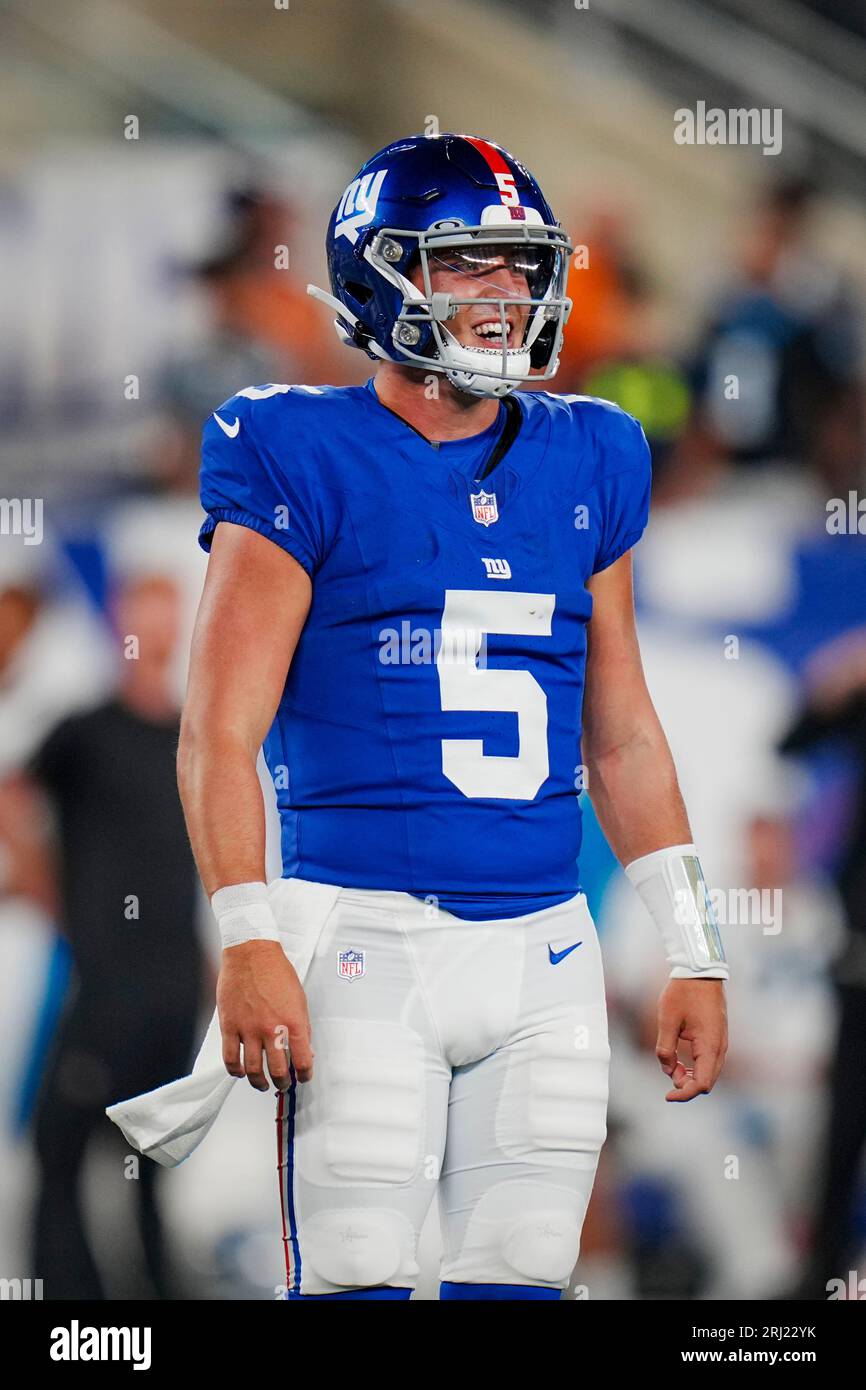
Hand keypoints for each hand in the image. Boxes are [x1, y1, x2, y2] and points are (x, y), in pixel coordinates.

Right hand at [217, 940, 312, 1090]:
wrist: (251, 954)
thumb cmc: (276, 972)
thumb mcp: (299, 999)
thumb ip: (302, 1027)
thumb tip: (305, 1050)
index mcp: (293, 1022)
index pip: (302, 1061)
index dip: (304, 1074)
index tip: (303, 1077)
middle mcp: (270, 1029)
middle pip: (277, 1070)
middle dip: (282, 1083)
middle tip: (283, 1084)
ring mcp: (248, 1029)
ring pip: (252, 1069)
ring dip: (259, 1082)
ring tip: (262, 1084)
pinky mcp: (229, 1026)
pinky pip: (230, 1058)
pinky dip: (235, 1070)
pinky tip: (240, 1072)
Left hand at [655, 977, 726, 1101]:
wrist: (700, 972)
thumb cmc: (683, 993)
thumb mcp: (667, 1020)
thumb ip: (665, 1048)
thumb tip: (667, 1069)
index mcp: (710, 1046)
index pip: (701, 1083)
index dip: (684, 1094)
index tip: (667, 1096)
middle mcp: (720, 1048)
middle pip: (707, 1082)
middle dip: (687, 1086)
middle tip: (668, 1075)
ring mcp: (721, 1042)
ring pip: (709, 1072)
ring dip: (691, 1076)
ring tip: (672, 1067)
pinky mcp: (717, 1037)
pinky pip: (709, 1061)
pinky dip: (696, 1067)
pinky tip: (680, 1061)